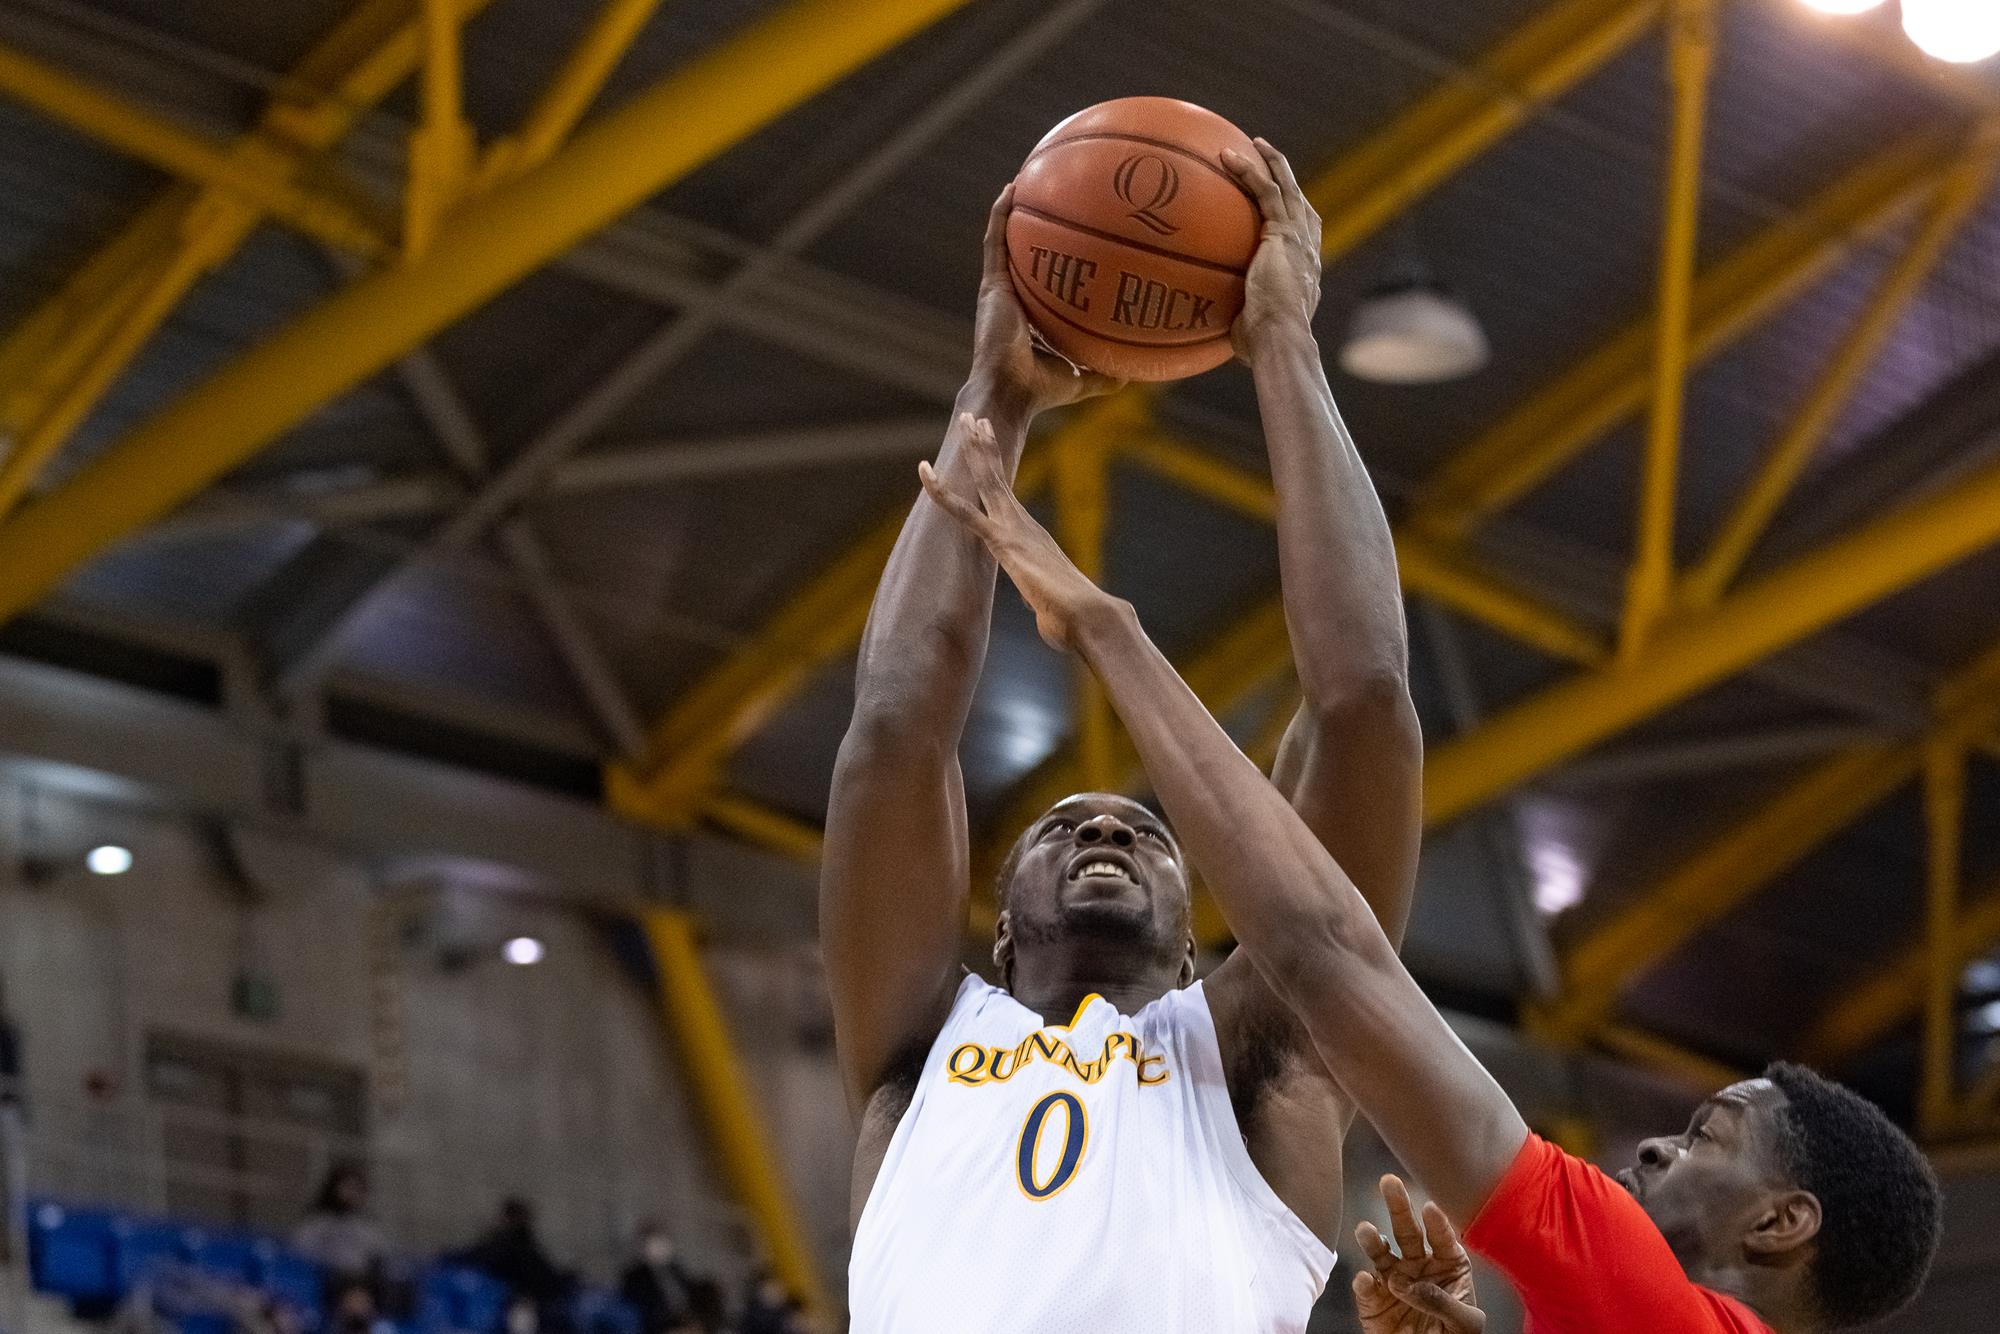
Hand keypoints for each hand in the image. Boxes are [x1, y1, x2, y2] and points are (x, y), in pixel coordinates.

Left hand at [919, 415, 1116, 652]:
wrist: (1090, 616)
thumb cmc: (1072, 618)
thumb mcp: (1050, 604)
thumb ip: (1041, 599)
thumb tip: (1045, 614)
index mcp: (1030, 535)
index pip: (1006, 493)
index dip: (994, 467)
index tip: (987, 443)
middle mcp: (1022, 524)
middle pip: (997, 476)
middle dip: (983, 445)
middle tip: (973, 418)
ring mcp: (1012, 529)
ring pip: (987, 480)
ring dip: (973, 449)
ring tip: (965, 419)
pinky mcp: (1002, 543)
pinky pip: (963, 512)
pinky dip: (941, 491)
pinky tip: (924, 472)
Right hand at [971, 184, 1125, 414]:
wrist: (1009, 392)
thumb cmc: (1042, 391)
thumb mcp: (1084, 379)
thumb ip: (1108, 373)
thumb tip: (1140, 370)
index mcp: (1029, 317)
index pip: (1042, 283)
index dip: (1053, 262)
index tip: (1071, 241)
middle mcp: (1013, 299)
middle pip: (1025, 254)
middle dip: (1035, 228)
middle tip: (1054, 198)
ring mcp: (999, 289)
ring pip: (1005, 240)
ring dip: (1014, 210)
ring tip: (1028, 178)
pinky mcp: (991, 284)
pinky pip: (995, 240)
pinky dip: (1001, 213)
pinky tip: (1013, 187)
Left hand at [1221, 138, 1322, 359]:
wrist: (1280, 339)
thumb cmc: (1263, 347)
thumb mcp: (1250, 330)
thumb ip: (1236, 320)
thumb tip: (1209, 331)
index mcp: (1304, 273)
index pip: (1302, 238)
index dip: (1293, 218)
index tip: (1279, 208)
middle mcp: (1308, 251)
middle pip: (1300, 204)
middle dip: (1288, 179)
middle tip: (1270, 161)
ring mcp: (1299, 239)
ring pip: (1288, 189)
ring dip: (1272, 163)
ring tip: (1254, 144)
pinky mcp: (1283, 233)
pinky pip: (1266, 192)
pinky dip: (1249, 171)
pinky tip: (1227, 157)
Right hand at [1352, 1175, 1484, 1333]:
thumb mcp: (1464, 1325)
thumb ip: (1443, 1302)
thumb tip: (1410, 1284)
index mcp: (1448, 1267)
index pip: (1443, 1240)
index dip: (1437, 1224)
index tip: (1429, 1208)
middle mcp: (1419, 1267)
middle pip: (1407, 1232)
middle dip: (1398, 1207)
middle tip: (1389, 1181)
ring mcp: (1393, 1281)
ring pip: (1381, 1253)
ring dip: (1372, 1240)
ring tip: (1365, 1229)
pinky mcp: (1372, 1300)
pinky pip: (1365, 1289)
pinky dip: (1363, 1284)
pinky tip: (1364, 1279)